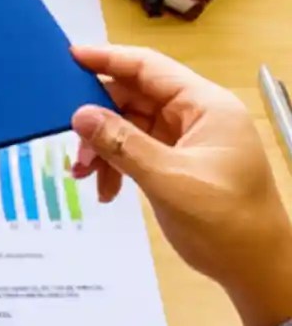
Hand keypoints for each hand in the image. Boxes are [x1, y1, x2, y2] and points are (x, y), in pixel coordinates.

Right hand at [69, 45, 291, 325]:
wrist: (255, 268)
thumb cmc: (226, 222)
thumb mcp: (168, 179)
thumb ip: (122, 144)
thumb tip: (81, 115)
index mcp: (206, 106)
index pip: (149, 68)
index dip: (109, 59)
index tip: (70, 57)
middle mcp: (196, 116)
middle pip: (134, 96)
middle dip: (98, 118)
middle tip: (70, 139)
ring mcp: (186, 140)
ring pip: (129, 126)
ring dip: (102, 147)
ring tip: (83, 173)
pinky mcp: (176, 162)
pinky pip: (135, 150)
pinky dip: (114, 165)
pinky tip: (104, 189)